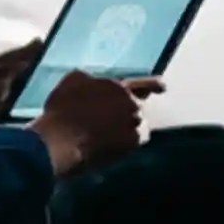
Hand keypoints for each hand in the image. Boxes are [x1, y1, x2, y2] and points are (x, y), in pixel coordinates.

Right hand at [29, 71, 165, 176]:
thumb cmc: (60, 112)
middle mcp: (130, 101)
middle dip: (127, 113)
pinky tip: (109, 144)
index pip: (143, 83)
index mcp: (115, 85)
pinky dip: (126, 142)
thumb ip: (89, 78)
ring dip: (126, 128)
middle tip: (108, 122)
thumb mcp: (71, 82)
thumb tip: (94, 79)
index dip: (153, 84)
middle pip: (137, 106)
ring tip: (105, 135)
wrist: (60, 141)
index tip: (163, 87)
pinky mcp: (133, 141)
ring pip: (137, 123)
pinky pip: (136, 139)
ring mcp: (133, 121)